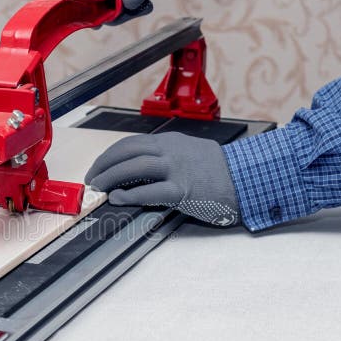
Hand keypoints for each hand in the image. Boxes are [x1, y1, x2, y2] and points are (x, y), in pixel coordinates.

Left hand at [85, 132, 241, 226]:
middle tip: (92, 179)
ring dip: (110, 177)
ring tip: (98, 188)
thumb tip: (137, 169)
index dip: (109, 155)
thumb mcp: (190, 153)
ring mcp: (177, 169)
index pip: (131, 143)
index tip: (98, 167)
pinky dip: (130, 194)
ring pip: (135, 167)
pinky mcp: (183, 190)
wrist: (248, 179)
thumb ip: (166, 157)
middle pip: (127, 152)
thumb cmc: (220, 171)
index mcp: (170, 141)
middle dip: (104, 165)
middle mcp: (171, 151)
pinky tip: (118, 198)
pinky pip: (150, 191)